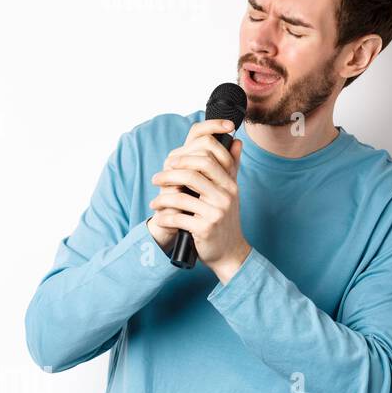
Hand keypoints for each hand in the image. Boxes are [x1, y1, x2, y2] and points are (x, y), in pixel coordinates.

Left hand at [147, 119, 251, 281]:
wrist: (230, 252)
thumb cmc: (225, 220)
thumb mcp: (230, 192)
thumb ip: (232, 166)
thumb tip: (236, 140)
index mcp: (230, 184)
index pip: (208, 158)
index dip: (185, 156)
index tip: (170, 162)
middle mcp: (226, 196)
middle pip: (194, 172)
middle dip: (170, 173)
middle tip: (157, 178)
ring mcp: (216, 212)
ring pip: (181, 196)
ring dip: (162, 199)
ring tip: (155, 202)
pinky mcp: (205, 228)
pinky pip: (177, 218)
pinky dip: (164, 218)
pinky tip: (160, 218)